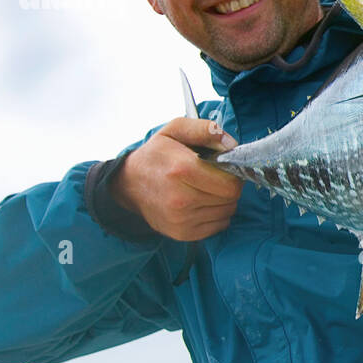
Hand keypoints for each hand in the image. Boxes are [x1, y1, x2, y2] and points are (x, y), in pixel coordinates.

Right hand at [112, 117, 242, 240]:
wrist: (129, 183)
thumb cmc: (156, 155)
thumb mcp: (175, 130)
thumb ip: (204, 129)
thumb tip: (230, 144)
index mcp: (182, 170)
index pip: (230, 183)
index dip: (233, 174)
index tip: (224, 168)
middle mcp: (181, 199)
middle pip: (230, 198)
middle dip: (229, 186)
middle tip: (215, 178)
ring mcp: (181, 220)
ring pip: (227, 212)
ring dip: (223, 200)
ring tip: (206, 189)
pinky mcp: (182, 233)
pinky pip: (219, 226)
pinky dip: (216, 215)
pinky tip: (201, 203)